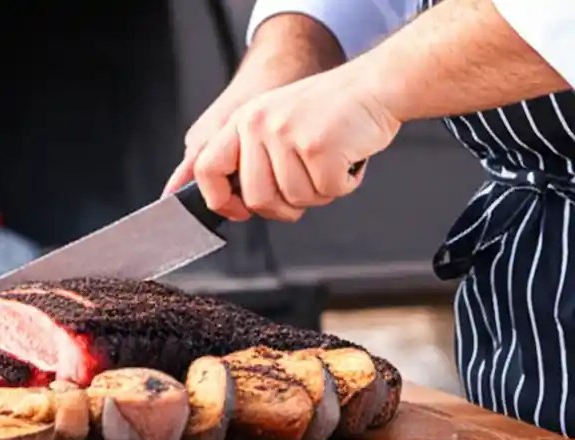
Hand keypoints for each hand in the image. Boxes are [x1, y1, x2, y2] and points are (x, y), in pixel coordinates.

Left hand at [193, 69, 401, 222]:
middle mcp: (259, 124)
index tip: (239, 211)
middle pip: (257, 199)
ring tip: (332, 161)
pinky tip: (349, 158)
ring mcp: (286, 134)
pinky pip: (327, 191)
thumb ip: (253, 155)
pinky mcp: (317, 146)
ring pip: (296, 199)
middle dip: (286, 208)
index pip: (207, 168)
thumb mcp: (278, 120)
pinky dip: (345, 184)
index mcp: (244, 120)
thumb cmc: (333, 110)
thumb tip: (236, 203)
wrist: (378, 83)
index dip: (219, 200)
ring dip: (321, 192)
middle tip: (308, 188)